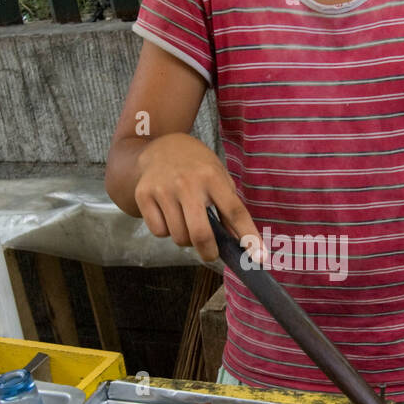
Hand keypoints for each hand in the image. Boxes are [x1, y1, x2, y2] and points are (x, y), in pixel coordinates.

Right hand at [134, 133, 259, 262]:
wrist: (160, 145)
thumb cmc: (196, 166)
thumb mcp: (219, 177)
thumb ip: (229, 208)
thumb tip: (240, 243)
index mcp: (212, 177)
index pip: (235, 212)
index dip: (249, 237)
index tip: (259, 258)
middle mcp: (187, 183)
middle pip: (200, 233)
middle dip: (209, 252)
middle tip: (211, 253)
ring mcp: (163, 189)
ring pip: (178, 236)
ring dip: (186, 239)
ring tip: (186, 221)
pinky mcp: (143, 195)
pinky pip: (159, 231)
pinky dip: (166, 231)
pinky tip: (169, 215)